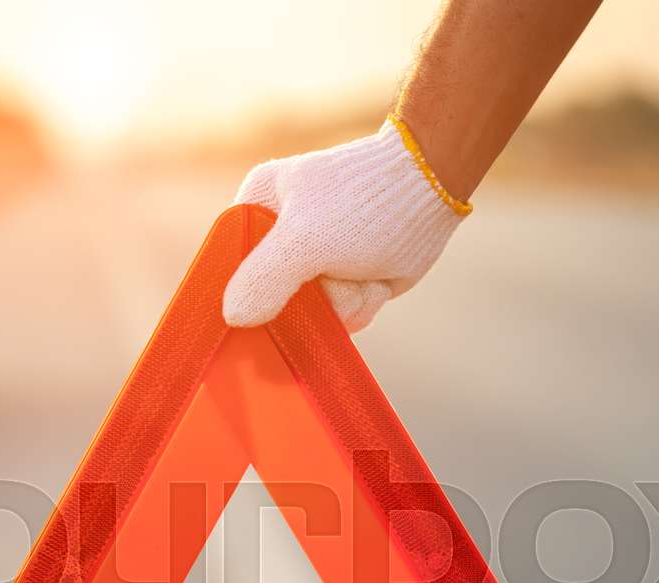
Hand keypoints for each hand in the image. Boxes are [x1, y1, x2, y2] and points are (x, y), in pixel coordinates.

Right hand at [222, 119, 468, 332]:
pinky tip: (375, 279)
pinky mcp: (342, 281)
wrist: (431, 187)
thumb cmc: (363, 204)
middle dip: (310, 301)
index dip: (242, 297)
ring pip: (311, 317)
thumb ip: (263, 279)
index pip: (227, 268)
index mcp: (254, 210)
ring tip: (362, 269)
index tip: (266, 307)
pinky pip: (338, 319)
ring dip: (344, 302)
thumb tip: (232, 318)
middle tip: (333, 273)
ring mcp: (312, 264)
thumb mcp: (304, 239)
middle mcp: (278, 238)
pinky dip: (361, 304)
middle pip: (269, 304)